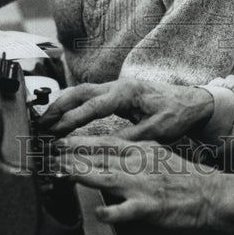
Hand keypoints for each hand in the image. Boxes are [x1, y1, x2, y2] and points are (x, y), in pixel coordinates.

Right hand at [40, 78, 213, 141]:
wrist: (191, 101)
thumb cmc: (176, 113)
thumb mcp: (157, 130)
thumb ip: (131, 138)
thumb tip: (107, 148)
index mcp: (126, 92)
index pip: (93, 105)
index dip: (73, 119)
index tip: (58, 131)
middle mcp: (117, 86)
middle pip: (80, 92)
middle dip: (59, 106)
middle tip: (42, 122)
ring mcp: (116, 88)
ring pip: (82, 92)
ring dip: (63, 104)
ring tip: (47, 119)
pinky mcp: (116, 93)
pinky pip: (89, 96)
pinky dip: (74, 105)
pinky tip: (65, 116)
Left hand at [58, 135, 233, 232]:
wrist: (210, 193)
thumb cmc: (184, 176)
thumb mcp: (158, 154)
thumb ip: (133, 154)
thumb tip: (108, 156)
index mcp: (141, 149)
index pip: (105, 141)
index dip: (81, 141)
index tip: (61, 140)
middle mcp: (139, 164)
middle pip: (100, 157)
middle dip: (74, 155)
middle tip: (51, 154)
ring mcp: (143, 185)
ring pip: (107, 177)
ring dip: (83, 175)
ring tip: (64, 173)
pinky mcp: (150, 206)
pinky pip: (126, 210)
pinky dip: (111, 212)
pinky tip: (98, 213)